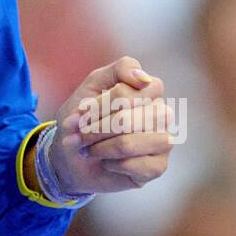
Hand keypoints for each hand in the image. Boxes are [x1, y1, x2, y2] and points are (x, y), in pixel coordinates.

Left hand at [48, 55, 173, 194]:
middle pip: (126, 118)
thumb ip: (118, 70)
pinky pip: (136, 165)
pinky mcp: (159, 165)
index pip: (132, 90)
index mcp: (148, 89)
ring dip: (100, 147)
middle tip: (78, 134)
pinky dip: (112, 163)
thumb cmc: (84, 118)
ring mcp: (163, 139)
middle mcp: (160, 113)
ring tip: (88, 149)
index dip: (101, 104)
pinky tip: (106, 162)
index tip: (80, 111)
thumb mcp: (92, 85)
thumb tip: (142, 78)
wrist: (72, 156)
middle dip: (95, 128)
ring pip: (129, 142)